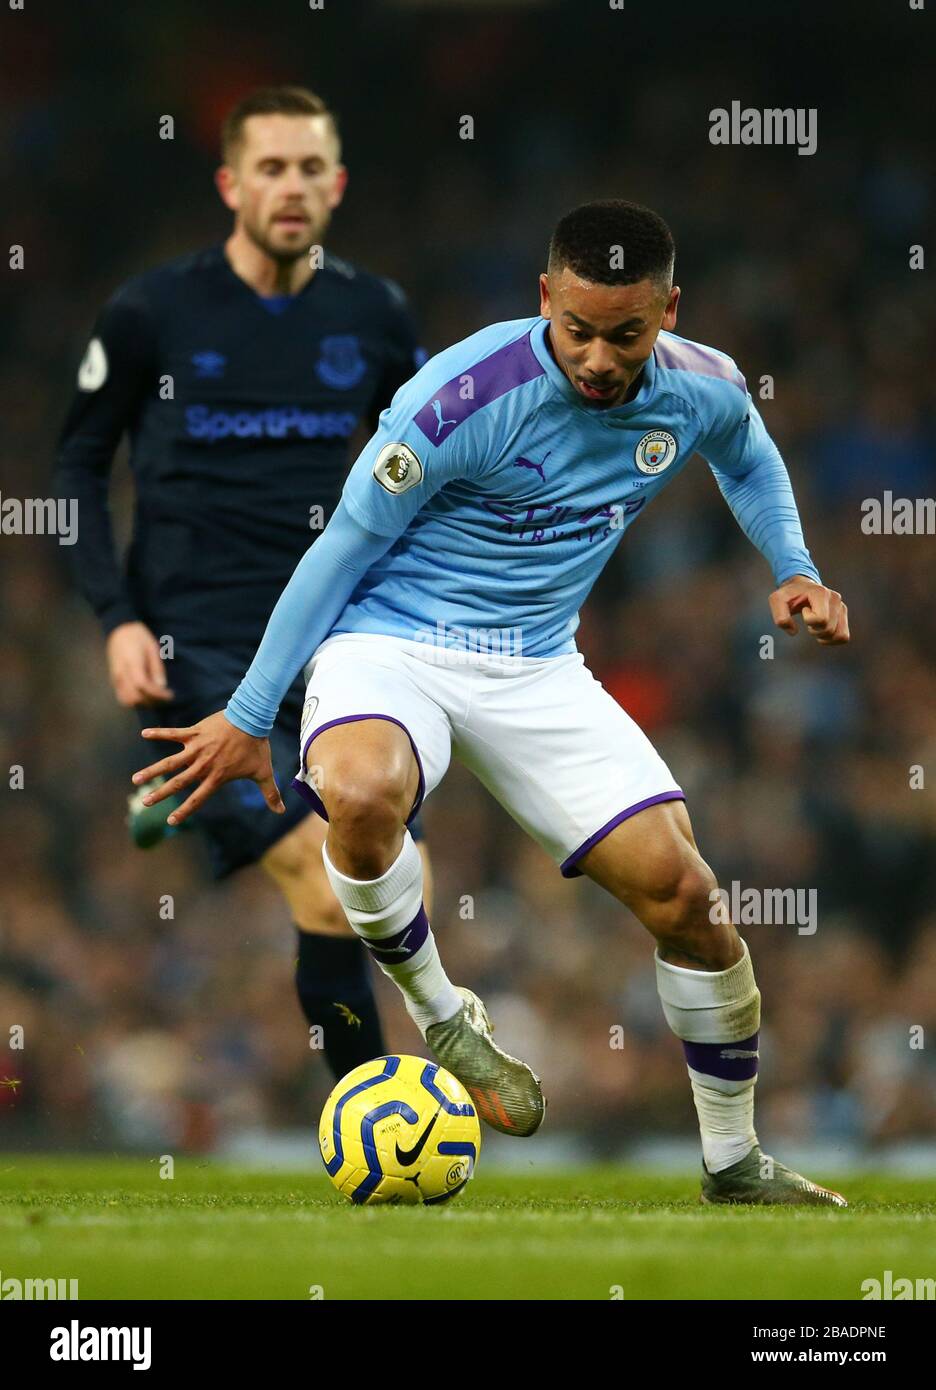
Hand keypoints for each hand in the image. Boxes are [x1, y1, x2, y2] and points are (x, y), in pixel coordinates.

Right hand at [106, 621, 174, 705]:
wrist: (119, 630)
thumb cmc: (138, 637)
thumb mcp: (153, 648)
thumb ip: (157, 668)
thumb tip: (162, 686)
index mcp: (131, 663)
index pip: (143, 686)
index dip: (157, 694)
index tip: (170, 694)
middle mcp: (121, 673)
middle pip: (135, 697)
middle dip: (152, 700)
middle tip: (165, 696)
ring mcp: (115, 678)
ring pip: (127, 700)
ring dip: (143, 703)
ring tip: (157, 697)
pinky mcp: (114, 681)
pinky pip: (122, 697)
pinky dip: (134, 701)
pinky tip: (145, 696)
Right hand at [132, 709, 285, 825]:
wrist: (252, 718)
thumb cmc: (256, 746)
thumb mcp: (263, 772)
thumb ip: (270, 793)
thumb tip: (282, 811)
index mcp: (217, 776)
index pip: (197, 798)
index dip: (184, 810)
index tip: (171, 821)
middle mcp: (203, 765)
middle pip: (178, 783)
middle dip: (161, 794)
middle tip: (145, 802)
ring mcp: (197, 748)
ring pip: (170, 762)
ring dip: (152, 770)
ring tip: (135, 779)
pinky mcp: (194, 732)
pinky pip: (173, 733)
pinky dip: (159, 733)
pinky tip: (143, 733)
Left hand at [769, 576, 849, 645]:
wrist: (801, 587)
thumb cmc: (789, 595)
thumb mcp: (777, 600)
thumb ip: (780, 616)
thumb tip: (793, 632)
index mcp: (820, 593)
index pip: (821, 619)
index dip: (809, 620)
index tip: (804, 610)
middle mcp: (835, 598)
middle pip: (828, 629)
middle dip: (814, 630)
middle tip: (808, 620)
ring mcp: (841, 606)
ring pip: (838, 635)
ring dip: (823, 636)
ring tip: (815, 625)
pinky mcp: (843, 614)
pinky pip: (843, 637)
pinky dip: (832, 640)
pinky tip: (822, 632)